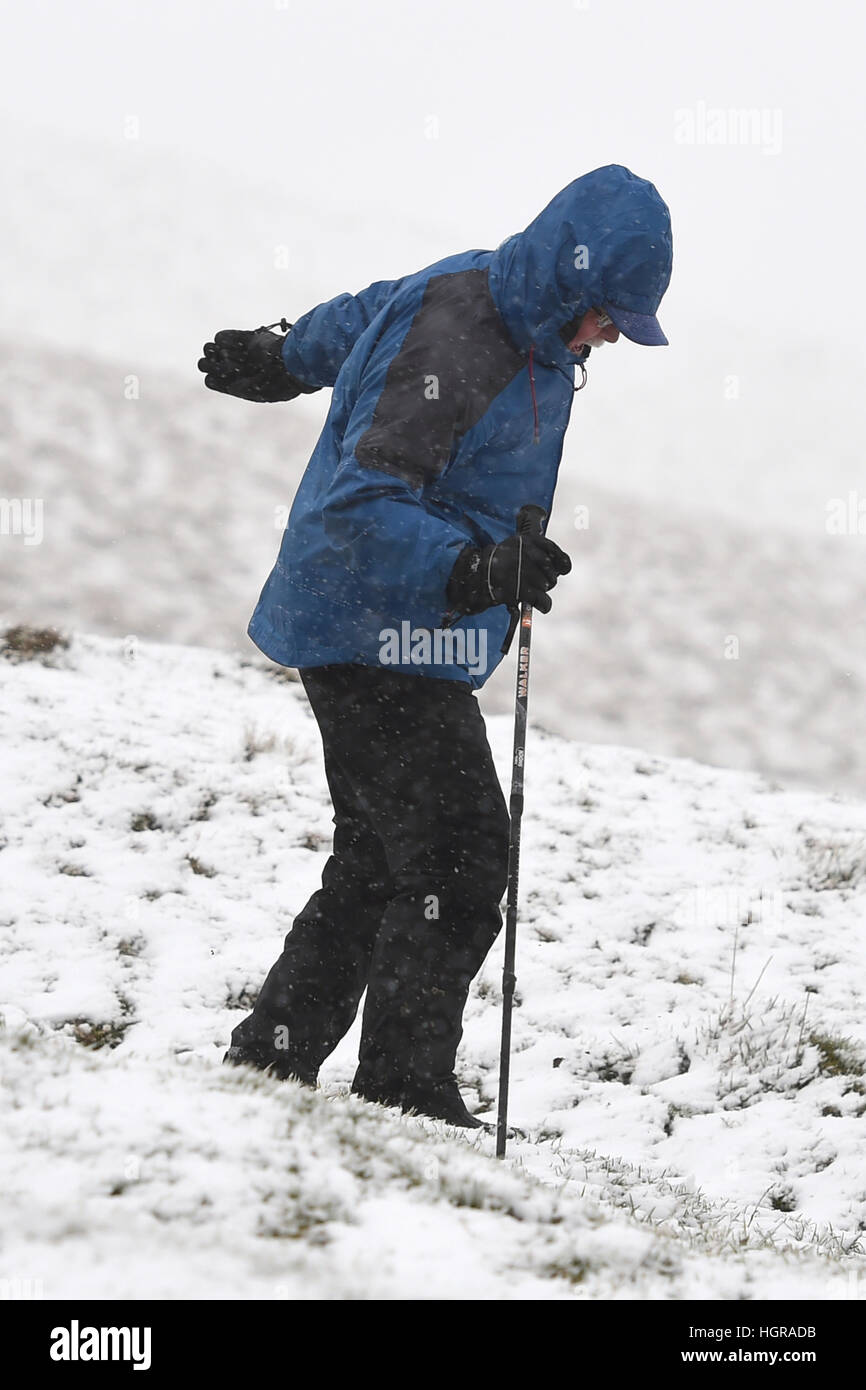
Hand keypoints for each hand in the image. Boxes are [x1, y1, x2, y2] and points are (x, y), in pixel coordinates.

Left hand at [198, 327, 315, 401]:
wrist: (293, 361)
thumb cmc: (279, 382)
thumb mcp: (260, 392)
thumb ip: (242, 388)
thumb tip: (223, 383)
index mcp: (237, 385)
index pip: (211, 380)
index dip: (213, 376)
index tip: (225, 376)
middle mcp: (235, 369)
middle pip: (206, 364)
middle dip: (212, 364)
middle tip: (229, 364)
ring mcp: (238, 353)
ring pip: (211, 349)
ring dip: (218, 351)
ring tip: (237, 354)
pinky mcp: (243, 338)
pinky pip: (220, 337)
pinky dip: (225, 339)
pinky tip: (240, 345)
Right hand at [447, 530, 570, 615]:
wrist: (475, 575)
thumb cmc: (494, 562)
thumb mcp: (513, 546)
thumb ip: (534, 550)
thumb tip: (561, 567)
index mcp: (527, 541)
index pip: (554, 551)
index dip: (562, 562)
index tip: (564, 569)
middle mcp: (529, 554)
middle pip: (551, 572)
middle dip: (547, 579)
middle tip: (537, 583)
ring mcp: (527, 573)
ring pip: (547, 586)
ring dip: (541, 591)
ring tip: (529, 591)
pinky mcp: (523, 590)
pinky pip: (544, 601)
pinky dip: (544, 605)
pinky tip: (540, 605)